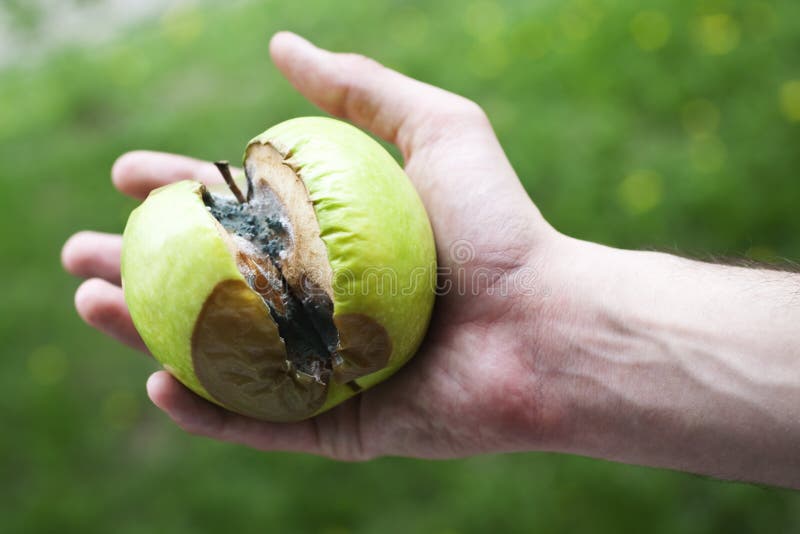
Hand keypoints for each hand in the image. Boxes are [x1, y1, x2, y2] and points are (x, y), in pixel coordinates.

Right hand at [62, 32, 560, 459]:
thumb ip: (361, 87)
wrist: (548, 323)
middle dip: (139, 267)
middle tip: (82, 252)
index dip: (178, 193)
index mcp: (333, 241)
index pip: (237, 213)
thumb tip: (279, 44)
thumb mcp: (437, 130)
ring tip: (93, 302)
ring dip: (147, 335)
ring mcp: (325, 368)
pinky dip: (206, 412)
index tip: (127, 177)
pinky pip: (261, 423)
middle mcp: (321, 304)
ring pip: (218, 356)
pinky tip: (159, 385)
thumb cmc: (501, 226)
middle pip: (211, 285)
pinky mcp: (342, 427)